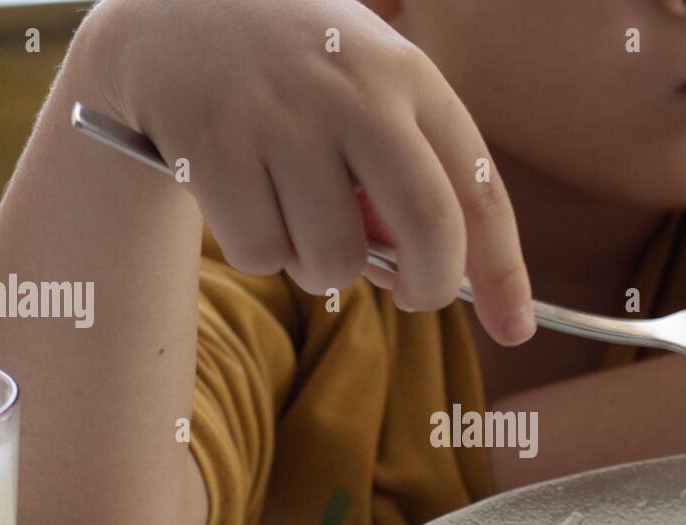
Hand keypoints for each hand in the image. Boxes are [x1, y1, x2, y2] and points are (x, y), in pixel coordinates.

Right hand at [76, 0, 535, 342]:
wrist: (168, 5)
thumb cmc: (293, 69)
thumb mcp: (363, 93)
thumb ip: (403, 175)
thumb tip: (420, 277)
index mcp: (407, 75)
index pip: (478, 190)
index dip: (504, 272)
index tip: (517, 330)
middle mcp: (354, 90)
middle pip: (430, 230)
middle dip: (429, 289)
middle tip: (410, 297)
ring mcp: (281, 115)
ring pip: (334, 259)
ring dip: (320, 268)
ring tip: (295, 214)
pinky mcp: (212, 143)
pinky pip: (259, 252)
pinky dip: (257, 251)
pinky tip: (240, 196)